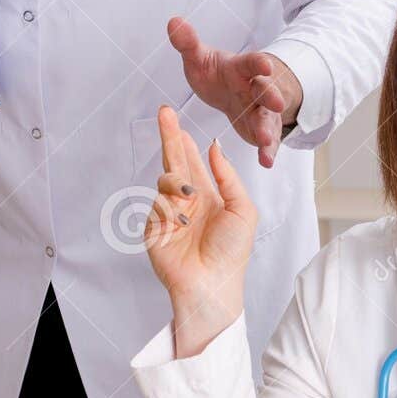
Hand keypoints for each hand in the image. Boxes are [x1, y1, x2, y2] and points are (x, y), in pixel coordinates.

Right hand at [143, 105, 256, 357]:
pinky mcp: (153, 228)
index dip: (183, 140)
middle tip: (164, 113)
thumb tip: (214, 147)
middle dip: (169, 136)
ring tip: (188, 198)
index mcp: (208, 196)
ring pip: (164, 180)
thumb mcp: (243, 209)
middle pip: (173, 161)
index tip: (175, 119)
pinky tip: (182, 225)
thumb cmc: (232, 252)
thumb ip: (228, 177)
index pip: (192, 161)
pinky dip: (170, 211)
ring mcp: (169, 214)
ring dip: (176, 182)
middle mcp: (186, 201)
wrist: (212, 284)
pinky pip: (157, 204)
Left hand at [166, 16, 301, 167]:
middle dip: (271, 96)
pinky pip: (265, 141)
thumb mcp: (199, 58)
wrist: (231, 91)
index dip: (258, 63)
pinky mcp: (258, 129)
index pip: (251, 63)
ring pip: (267, 119)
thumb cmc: (217, 74)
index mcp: (240, 69)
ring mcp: (259, 110)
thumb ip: (187, 43)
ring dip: (267, 130)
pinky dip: (267, 151)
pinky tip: (266, 161)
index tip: (265, 65)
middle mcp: (254, 89)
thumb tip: (173, 21)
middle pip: (265, 91)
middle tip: (276, 103)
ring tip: (265, 141)